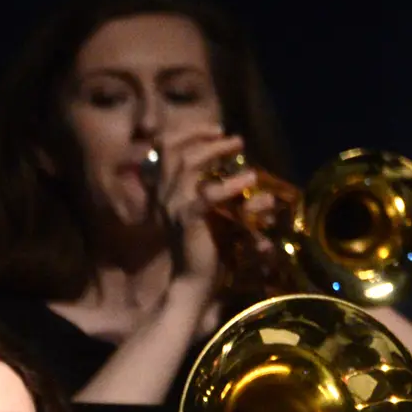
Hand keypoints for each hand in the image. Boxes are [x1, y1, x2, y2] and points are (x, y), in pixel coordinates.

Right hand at [149, 127, 256, 286]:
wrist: (197, 281)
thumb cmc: (209, 250)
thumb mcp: (216, 215)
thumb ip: (222, 192)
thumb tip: (248, 171)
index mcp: (163, 191)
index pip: (165, 149)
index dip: (189, 133)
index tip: (216, 129)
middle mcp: (162, 195)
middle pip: (176, 151)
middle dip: (204, 138)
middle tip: (234, 138)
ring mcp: (172, 206)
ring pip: (187, 166)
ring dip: (215, 152)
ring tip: (239, 147)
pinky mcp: (187, 219)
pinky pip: (207, 195)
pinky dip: (229, 185)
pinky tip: (247, 179)